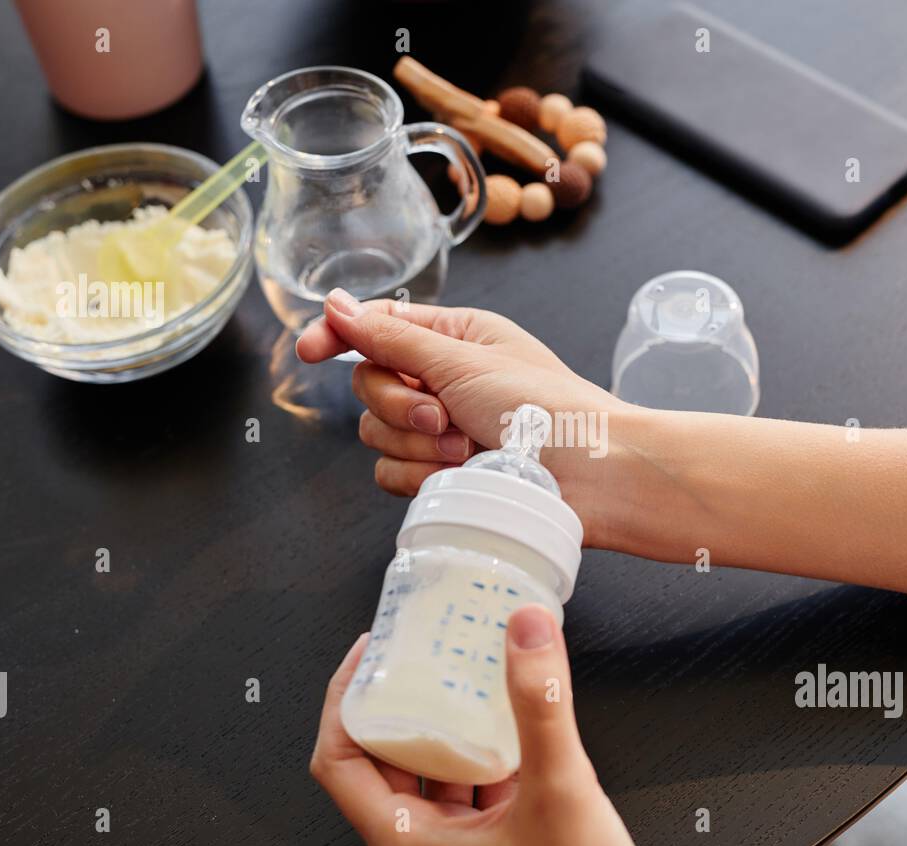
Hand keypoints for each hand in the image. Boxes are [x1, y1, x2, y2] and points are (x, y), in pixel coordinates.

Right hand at [296, 288, 631, 547]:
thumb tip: (338, 306)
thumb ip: (393, 339)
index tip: (311, 351)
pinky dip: (423, 477)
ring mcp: (443, 431)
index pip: (378, 327)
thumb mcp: (465, 362)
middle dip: (401, 406)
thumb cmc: (551, 409)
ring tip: (468, 449)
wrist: (595, 478)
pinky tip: (462, 476)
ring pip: (377, 435)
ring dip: (418, 445)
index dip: (340, 336)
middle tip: (443, 415)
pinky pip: (393, 475)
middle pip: (370, 385)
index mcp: (455, 338)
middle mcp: (445, 380)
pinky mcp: (444, 477)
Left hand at [310, 605, 641, 845]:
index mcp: (408, 840)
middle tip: (421, 651)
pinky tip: (514, 718)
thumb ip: (542, 708)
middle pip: (385, 755)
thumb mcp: (559, 792)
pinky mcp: (495, 845)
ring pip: (434, 768)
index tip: (371, 654)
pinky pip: (475, 783)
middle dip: (403, 698)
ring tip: (468, 673)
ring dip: (449, 719)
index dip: (346, 699)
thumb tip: (528, 632)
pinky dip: (488, 745)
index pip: (339, 760)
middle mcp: (424, 844)